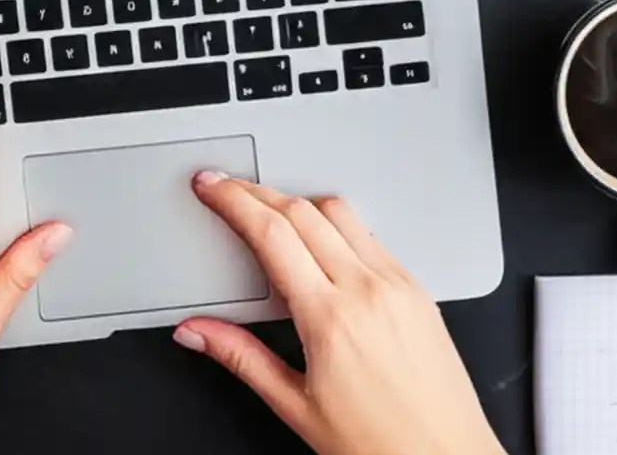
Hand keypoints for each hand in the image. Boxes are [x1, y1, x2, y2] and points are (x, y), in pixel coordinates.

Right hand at [176, 173, 503, 454]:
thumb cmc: (382, 444)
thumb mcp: (295, 406)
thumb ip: (241, 358)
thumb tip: (197, 332)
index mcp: (331, 318)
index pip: (272, 234)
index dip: (233, 201)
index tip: (212, 188)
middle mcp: (369, 290)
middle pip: (302, 211)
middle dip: (256, 191)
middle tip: (227, 187)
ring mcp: (399, 285)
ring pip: (342, 213)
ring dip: (300, 202)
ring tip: (270, 210)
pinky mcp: (419, 290)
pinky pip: (374, 237)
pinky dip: (340, 227)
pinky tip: (324, 243)